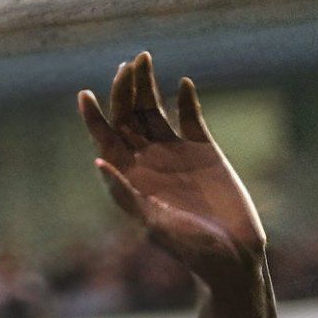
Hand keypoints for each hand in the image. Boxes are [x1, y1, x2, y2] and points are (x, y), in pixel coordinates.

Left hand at [77, 52, 267, 289]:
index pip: (105, 139)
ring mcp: (176, 153)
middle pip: (129, 117)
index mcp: (130, 177)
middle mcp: (148, 161)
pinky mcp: (205, 151)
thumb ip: (125, 194)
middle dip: (124, 91)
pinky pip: (191, 119)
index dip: (93, 117)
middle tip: (127, 66)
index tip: (84, 95)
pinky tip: (184, 85)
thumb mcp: (153, 223)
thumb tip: (98, 161)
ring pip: (155, 111)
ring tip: (143, 60)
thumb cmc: (189, 250)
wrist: (232, 258)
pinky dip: (187, 101)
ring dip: (148, 87)